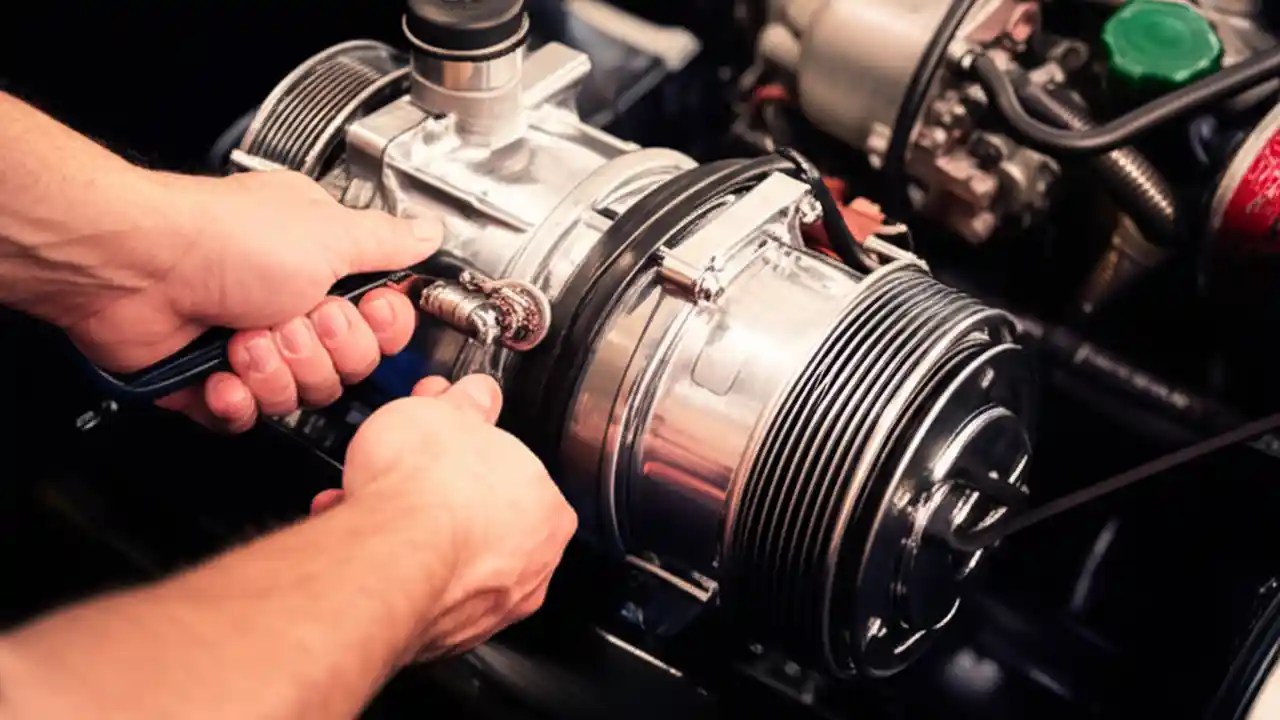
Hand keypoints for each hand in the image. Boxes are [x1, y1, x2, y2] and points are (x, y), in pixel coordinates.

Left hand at [63, 169, 440, 431]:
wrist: (135, 269)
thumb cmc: (223, 239)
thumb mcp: (328, 233)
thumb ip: (389, 242)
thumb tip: (429, 233)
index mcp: (323, 265)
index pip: (381, 321)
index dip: (377, 328)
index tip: (361, 312)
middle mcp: (291, 303)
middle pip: (347, 367)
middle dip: (320, 351)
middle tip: (293, 318)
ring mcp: (253, 344)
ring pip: (302, 395)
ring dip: (275, 370)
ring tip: (246, 335)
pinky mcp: (215, 381)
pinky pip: (251, 417)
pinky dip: (237, 397)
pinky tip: (223, 370)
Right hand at [316, 375, 576, 658]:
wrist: (386, 552)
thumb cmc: (426, 487)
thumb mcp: (449, 411)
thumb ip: (469, 402)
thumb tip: (476, 395)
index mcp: (549, 510)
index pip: (514, 472)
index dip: (470, 449)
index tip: (443, 439)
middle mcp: (529, 566)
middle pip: (479, 519)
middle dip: (436, 493)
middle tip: (404, 469)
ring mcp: (488, 608)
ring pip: (445, 559)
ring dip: (408, 531)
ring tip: (370, 502)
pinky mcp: (441, 636)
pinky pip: (415, 591)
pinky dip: (389, 566)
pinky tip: (362, 539)